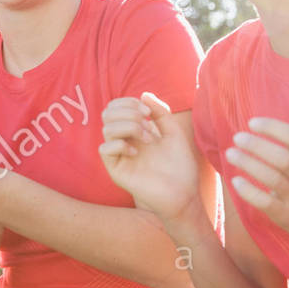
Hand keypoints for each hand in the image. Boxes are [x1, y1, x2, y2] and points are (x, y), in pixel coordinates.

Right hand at [99, 92, 200, 223]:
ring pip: (106, 129)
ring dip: (129, 126)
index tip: (149, 112)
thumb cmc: (180, 165)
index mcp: (135, 130)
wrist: (184, 192)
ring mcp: (119, 155)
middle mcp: (124, 141)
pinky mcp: (116, 170)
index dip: (128, 102)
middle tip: (148, 122)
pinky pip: (104, 149)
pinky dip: (120, 144)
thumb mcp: (173, 131)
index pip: (116, 107)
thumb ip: (160, 112)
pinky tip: (137, 152)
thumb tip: (143, 94)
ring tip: (149, 139)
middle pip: (107, 114)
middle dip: (128, 111)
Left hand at [225, 87, 288, 246]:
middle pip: (283, 158)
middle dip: (258, 147)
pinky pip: (267, 203)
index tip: (252, 123)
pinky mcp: (286, 215)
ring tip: (231, 154)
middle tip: (237, 137)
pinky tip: (236, 182)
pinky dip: (251, 193)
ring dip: (250, 166)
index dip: (274, 129)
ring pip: (273, 179)